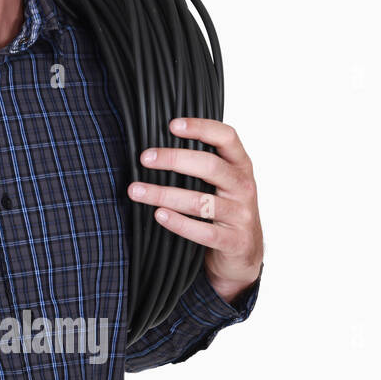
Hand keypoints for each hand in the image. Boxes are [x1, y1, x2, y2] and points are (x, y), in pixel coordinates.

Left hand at [127, 117, 264, 306]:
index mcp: (240, 166)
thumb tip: (156, 147)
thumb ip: (199, 165)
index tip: (172, 125)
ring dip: (163, 194)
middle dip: (174, 159)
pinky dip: (179, 223)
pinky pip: (204, 232)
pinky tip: (159, 215)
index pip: (226, 138)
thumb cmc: (224, 211)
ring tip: (136, 191)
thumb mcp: (220, 184)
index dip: (201, 128)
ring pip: (200, 201)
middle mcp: (244, 187)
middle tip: (145, 158)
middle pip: (210, 166)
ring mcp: (241, 215)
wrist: (244, 254)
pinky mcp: (235, 241)